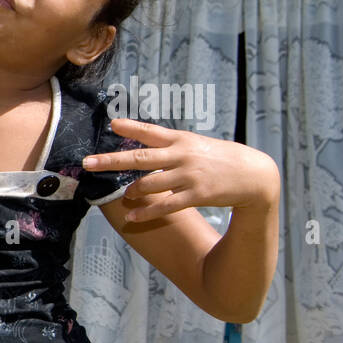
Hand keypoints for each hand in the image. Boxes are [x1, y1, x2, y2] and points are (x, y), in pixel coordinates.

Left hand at [83, 117, 281, 221]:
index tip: (112, 124)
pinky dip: (146, 213)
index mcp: (182, 140)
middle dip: (111, 160)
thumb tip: (144, 147)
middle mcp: (182, 155)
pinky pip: (165, 206)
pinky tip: (132, 218)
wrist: (255, 175)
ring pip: (149, 184)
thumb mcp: (197, 144)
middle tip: (88, 162)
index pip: (151, 132)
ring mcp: (189, 176)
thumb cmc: (220, 159)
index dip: (131, 127)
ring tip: (123, 195)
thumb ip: (171, 146)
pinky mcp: (197, 195)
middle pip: (140, 157)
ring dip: (132, 191)